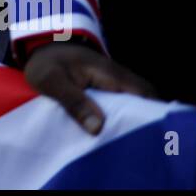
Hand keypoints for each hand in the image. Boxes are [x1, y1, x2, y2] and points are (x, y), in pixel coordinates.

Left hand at [24, 41, 155, 134]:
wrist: (41, 47)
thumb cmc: (47, 63)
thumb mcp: (52, 81)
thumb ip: (74, 102)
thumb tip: (98, 128)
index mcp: (109, 74)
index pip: (144, 95)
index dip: (153, 115)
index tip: (154, 137)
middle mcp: (118, 76)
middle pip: (146, 100)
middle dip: (148, 121)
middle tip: (145, 148)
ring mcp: (115, 81)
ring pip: (136, 102)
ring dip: (136, 120)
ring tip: (134, 146)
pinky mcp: (108, 87)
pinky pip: (124, 102)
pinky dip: (124, 117)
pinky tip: (118, 135)